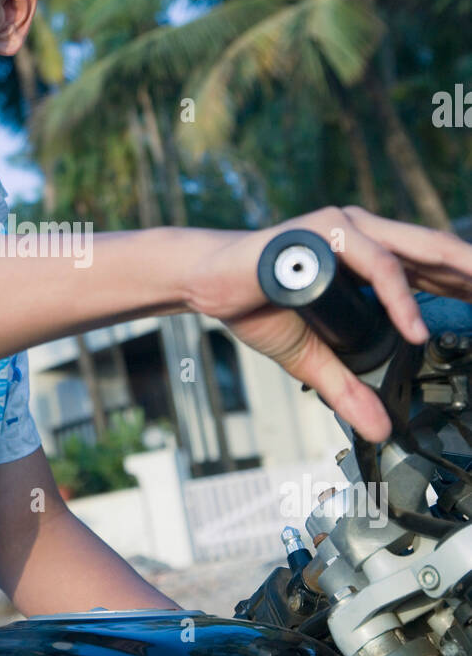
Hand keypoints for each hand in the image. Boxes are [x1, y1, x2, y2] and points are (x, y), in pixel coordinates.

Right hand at [180, 205, 471, 443]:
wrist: (208, 285)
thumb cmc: (256, 304)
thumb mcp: (314, 358)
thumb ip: (348, 389)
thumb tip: (379, 427)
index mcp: (366, 254)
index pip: (431, 266)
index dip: (465, 284)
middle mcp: (362, 232)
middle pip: (436, 250)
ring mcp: (344, 228)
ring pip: (417, 248)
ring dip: (458, 274)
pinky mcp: (323, 234)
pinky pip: (374, 265)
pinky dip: (398, 298)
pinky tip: (413, 329)